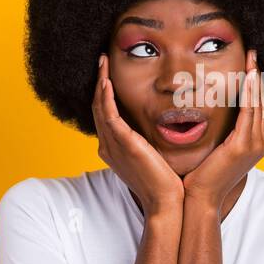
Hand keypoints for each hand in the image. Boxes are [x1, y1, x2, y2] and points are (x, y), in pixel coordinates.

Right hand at [93, 54, 184, 216]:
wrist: (166, 202)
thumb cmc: (164, 182)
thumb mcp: (152, 157)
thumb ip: (148, 141)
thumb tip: (157, 127)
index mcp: (114, 149)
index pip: (104, 115)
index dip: (104, 93)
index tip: (108, 73)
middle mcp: (108, 146)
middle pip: (97, 107)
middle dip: (98, 82)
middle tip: (101, 61)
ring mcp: (113, 145)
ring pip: (100, 107)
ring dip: (100, 83)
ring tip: (102, 63)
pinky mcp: (123, 144)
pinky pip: (109, 115)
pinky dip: (106, 97)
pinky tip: (107, 82)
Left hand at [182, 49, 263, 214]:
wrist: (202, 196)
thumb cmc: (207, 173)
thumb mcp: (223, 148)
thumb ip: (230, 131)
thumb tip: (223, 113)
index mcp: (260, 142)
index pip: (261, 106)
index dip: (257, 83)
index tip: (251, 63)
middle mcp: (263, 142)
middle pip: (263, 101)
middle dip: (258, 76)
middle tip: (253, 53)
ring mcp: (256, 144)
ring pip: (258, 104)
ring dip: (254, 79)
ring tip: (251, 59)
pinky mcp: (243, 145)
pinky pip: (248, 113)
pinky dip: (249, 94)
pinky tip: (247, 77)